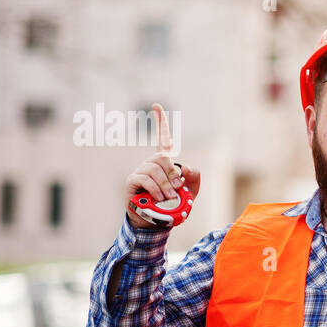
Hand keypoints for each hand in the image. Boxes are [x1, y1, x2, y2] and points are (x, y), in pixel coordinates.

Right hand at [124, 103, 200, 228]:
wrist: (156, 221)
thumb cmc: (172, 204)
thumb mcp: (190, 192)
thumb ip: (194, 177)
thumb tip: (184, 166)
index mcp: (164, 163)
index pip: (163, 139)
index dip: (160, 122)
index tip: (156, 105)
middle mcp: (151, 163)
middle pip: (163, 157)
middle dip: (173, 174)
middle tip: (177, 189)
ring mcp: (140, 171)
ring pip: (155, 169)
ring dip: (165, 185)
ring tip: (168, 197)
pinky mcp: (132, 181)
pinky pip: (145, 179)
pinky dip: (155, 189)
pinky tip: (159, 198)